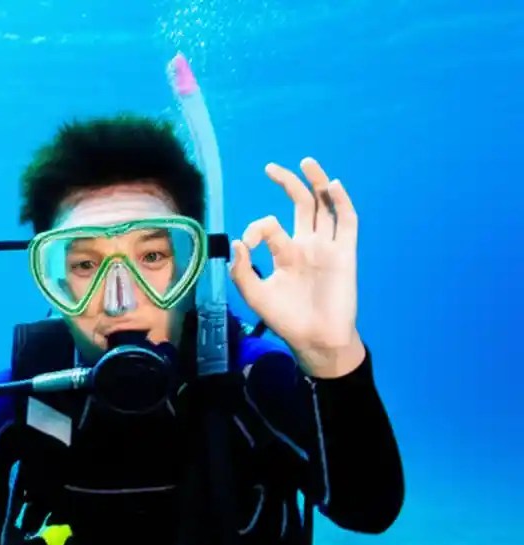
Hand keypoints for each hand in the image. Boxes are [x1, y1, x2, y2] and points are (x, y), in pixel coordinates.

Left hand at [229, 157, 366, 377]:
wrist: (315, 339)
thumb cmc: (286, 319)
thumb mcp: (255, 295)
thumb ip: (242, 271)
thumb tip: (238, 242)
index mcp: (285, 252)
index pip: (270, 225)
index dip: (256, 227)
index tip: (247, 243)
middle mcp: (307, 245)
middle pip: (302, 205)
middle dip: (287, 184)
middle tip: (270, 168)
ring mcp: (327, 247)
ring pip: (325, 207)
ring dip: (317, 183)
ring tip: (306, 162)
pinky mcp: (345, 254)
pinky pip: (347, 223)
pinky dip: (342, 203)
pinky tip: (332, 185)